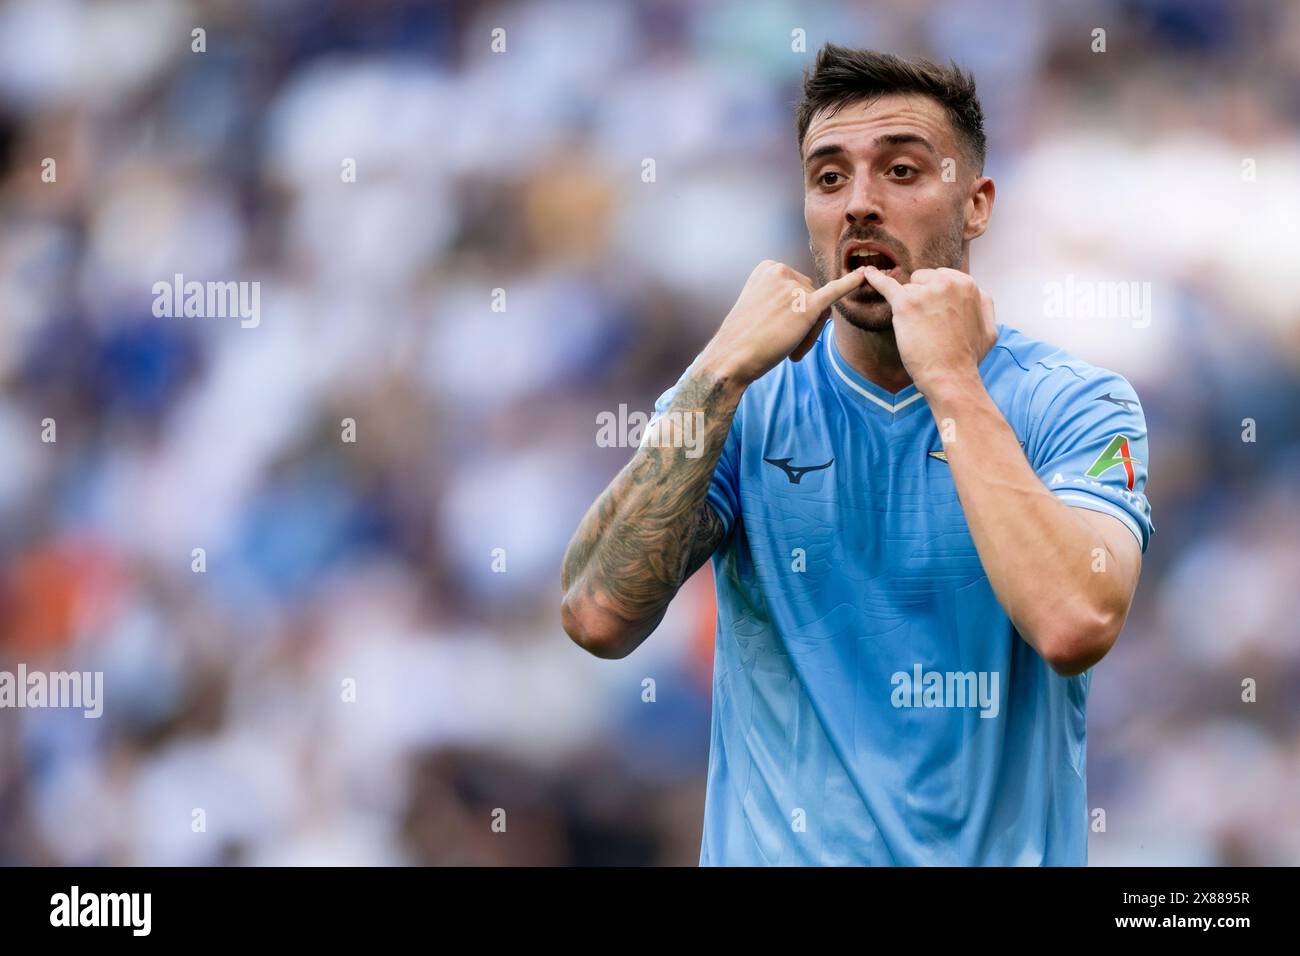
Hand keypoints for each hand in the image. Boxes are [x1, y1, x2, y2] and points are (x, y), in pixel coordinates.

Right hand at [699, 261, 868, 385]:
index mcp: (768, 267)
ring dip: (807, 334)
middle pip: (810, 295)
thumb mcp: (757, 305)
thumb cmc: (743, 337)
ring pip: (819, 309)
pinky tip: (865, 276)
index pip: (797, 286)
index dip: (792, 311)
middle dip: (803, 323)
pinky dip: (851, 284)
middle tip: (782, 345)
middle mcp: (782, 270)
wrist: (731, 357)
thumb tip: (804, 305)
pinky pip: (834, 293)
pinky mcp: (807, 306)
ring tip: (788, 349)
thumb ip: (780, 297)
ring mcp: (795, 287)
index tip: (775, 328)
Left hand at [862, 266, 997, 394]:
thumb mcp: (988, 328)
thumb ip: (983, 305)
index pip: (942, 278)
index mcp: (967, 284)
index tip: (938, 316)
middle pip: (922, 280)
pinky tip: (868, 274)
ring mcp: (925, 292)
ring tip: (919, 331)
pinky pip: (886, 285)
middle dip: (922, 299)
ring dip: (909, 309)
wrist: (951, 376)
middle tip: (929, 326)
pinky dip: (876, 279)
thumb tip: (978, 293)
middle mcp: (947, 282)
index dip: (937, 298)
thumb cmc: (968, 357)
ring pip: (907, 291)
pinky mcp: (905, 304)